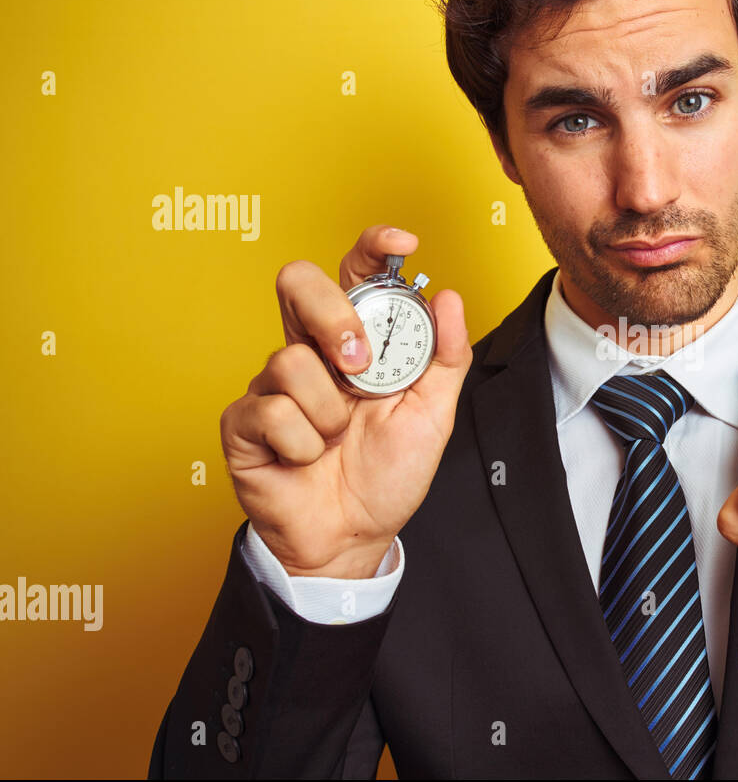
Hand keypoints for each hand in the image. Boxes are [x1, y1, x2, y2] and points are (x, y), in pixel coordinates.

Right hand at [220, 225, 471, 578]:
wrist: (355, 537)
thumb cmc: (387, 474)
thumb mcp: (432, 414)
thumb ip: (445, 358)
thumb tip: (449, 298)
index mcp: (356, 341)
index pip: (354, 273)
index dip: (372, 246)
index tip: (402, 244)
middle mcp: (310, 351)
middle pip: (297, 282)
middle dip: (333, 317)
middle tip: (360, 365)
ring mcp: (271, 384)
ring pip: (290, 360)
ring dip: (329, 412)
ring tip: (338, 439)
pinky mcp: (243, 423)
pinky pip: (271, 412)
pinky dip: (304, 445)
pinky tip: (308, 460)